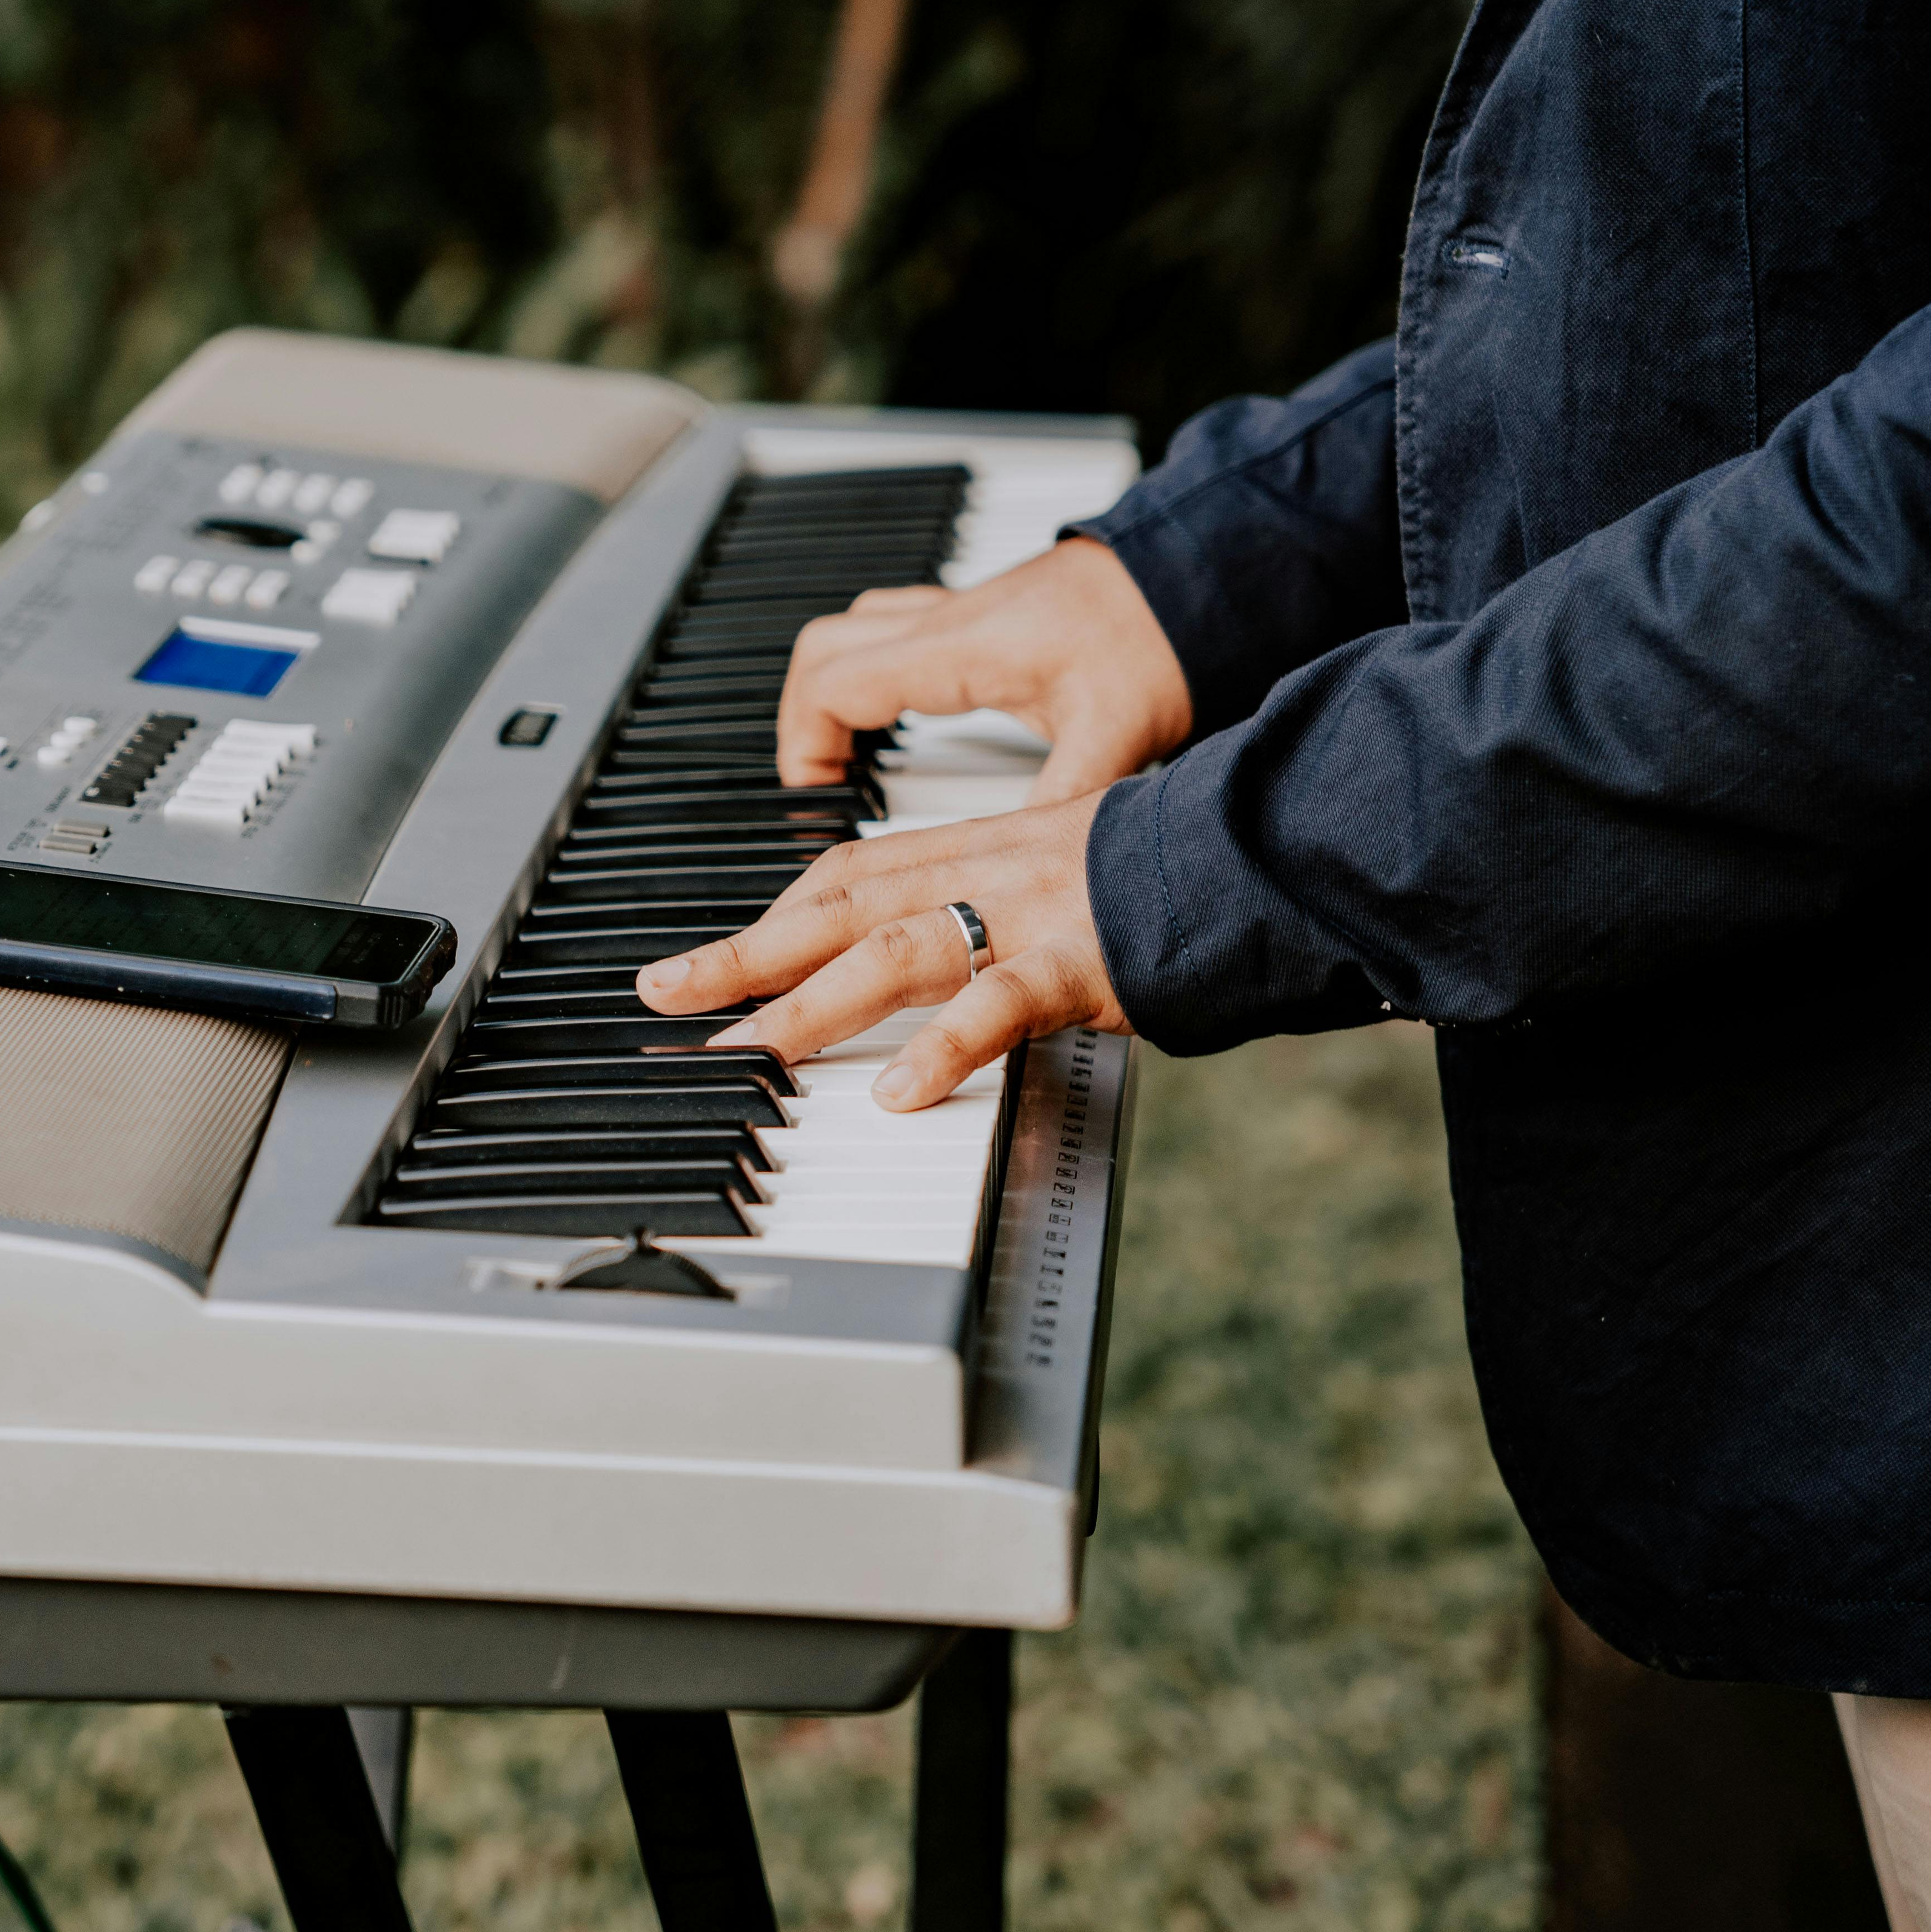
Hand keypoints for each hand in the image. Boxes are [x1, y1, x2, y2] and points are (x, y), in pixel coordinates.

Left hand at [635, 795, 1127, 1110]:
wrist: (1264, 841)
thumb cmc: (1174, 868)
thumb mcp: (1065, 871)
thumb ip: (1002, 908)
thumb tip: (954, 957)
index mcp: (980, 849)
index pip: (850, 873)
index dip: (775, 913)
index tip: (716, 952)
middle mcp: (989, 873)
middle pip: (839, 905)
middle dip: (745, 952)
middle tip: (666, 993)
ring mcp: (1031, 916)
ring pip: (897, 951)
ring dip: (812, 1002)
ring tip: (748, 1048)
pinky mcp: (1080, 962)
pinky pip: (999, 1005)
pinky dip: (944, 1046)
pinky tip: (897, 1090)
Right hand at [775, 536, 1191, 800]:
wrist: (1196, 574)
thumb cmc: (1157, 638)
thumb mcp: (1113, 737)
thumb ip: (1061, 806)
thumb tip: (1029, 878)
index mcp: (957, 650)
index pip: (830, 685)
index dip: (804, 746)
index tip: (822, 797)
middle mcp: (946, 623)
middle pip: (819, 650)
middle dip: (802, 718)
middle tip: (823, 781)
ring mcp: (961, 611)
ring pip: (851, 631)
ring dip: (834, 687)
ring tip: (848, 753)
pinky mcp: (983, 614)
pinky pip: (893, 630)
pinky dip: (873, 668)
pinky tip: (903, 713)